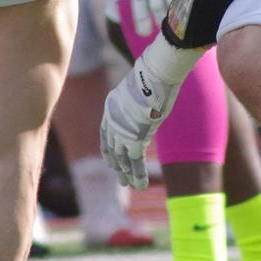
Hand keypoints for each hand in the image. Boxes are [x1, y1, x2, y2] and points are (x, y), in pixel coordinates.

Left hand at [101, 55, 176, 190]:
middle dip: (117, 166)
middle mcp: (113, 121)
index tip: (111, 162)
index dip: (108, 150)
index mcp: (111, 107)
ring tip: (129, 185)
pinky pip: (135, 162)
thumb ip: (138, 100)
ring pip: (123, 159)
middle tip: (121, 179)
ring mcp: (122, 131)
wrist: (154, 74)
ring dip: (127, 174)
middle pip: (113, 149)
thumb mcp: (139, 87)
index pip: (106, 135)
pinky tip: (141, 185)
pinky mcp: (135, 138)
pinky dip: (138, 175)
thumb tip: (148, 98)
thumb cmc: (152, 75)